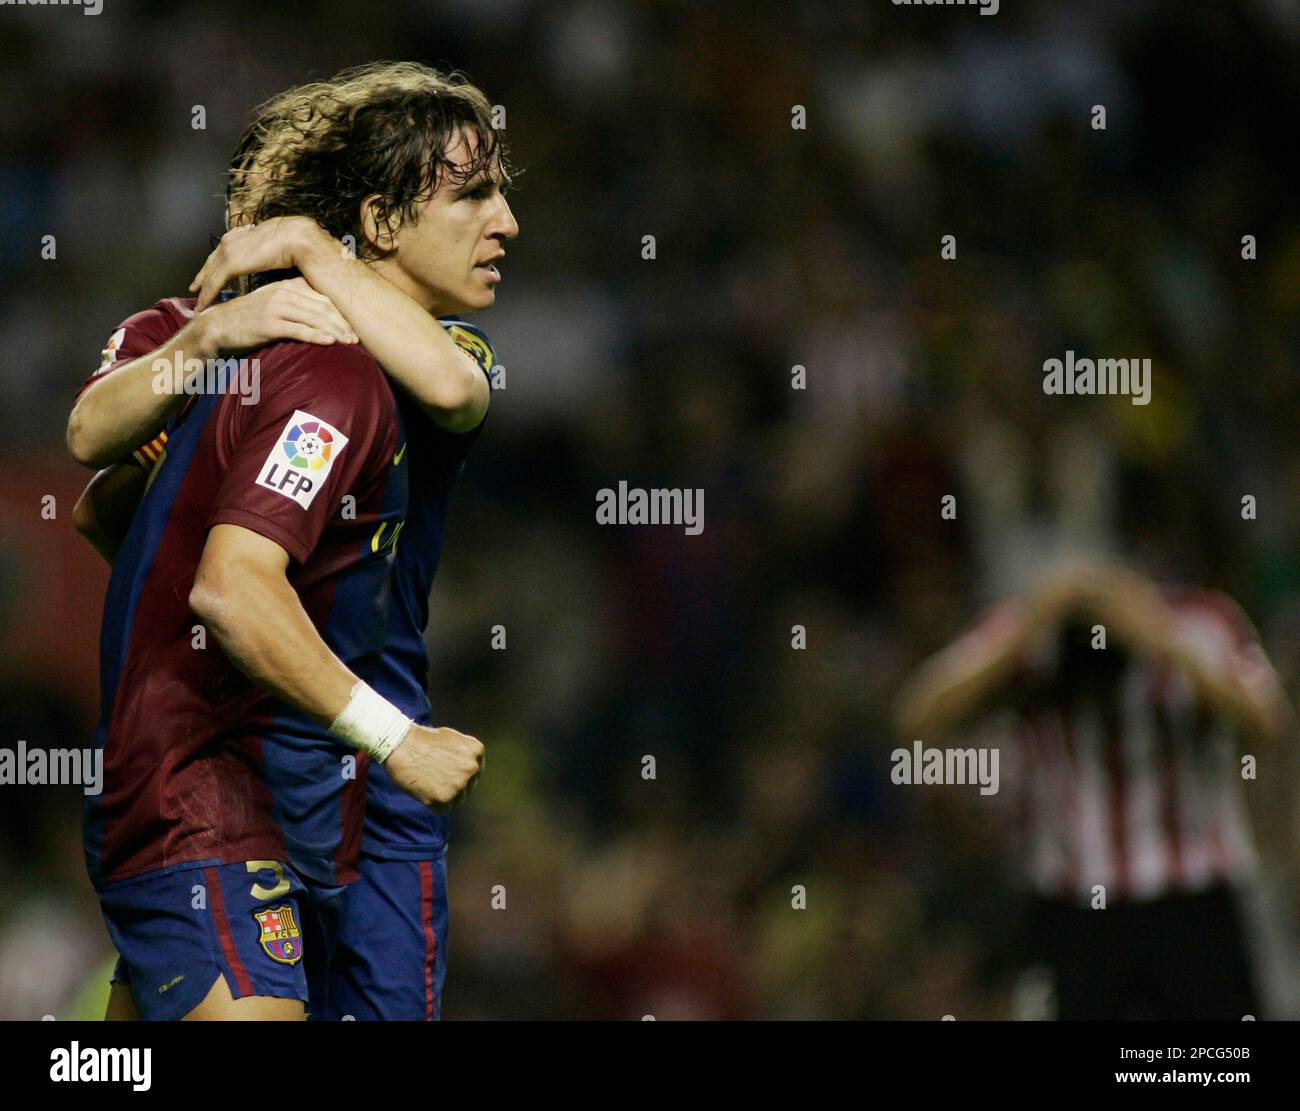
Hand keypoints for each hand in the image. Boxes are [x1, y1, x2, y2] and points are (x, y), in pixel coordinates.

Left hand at [190, 217, 337, 310]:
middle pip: (212, 261)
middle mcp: (232, 240)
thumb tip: (282, 265)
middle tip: (195, 287)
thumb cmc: (300, 245)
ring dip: (203, 290)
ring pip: (210, 275)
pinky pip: (214, 284)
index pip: (225, 251)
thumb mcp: (283, 250)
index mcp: (244, 235)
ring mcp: (229, 251)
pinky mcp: (231, 263)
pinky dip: (207, 297)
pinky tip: (202, 308)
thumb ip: (275, 256)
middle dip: (204, 275)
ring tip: (197, 304)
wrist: (301, 239)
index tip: (212, 272)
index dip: (218, 263)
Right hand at [193, 277, 356, 353]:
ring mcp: (275, 307)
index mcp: (287, 286)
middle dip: (343, 323)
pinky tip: (329, 343)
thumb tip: (323, 315)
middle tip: (358, 339)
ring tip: (350, 343)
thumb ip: (296, 305)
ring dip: (335, 331)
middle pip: (322, 307)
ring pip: (314, 318)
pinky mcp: (268, 323)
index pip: (322, 296)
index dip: (342, 312)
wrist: (218, 327)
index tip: (356, 326)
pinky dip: (315, 336)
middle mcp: (283, 292)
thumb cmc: (249, 320)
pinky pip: (298, 330)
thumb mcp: (274, 305)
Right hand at [383, 724, 484, 813]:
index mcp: (476, 750)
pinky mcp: (445, 798)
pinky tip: (424, 791)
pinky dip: (434, 805)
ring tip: (427, 783)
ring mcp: (459, 784)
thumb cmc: (421, 740)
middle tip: (433, 778)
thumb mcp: (452, 738)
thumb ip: (465, 753)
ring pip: (457, 800)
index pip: (474, 773)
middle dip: (453, 786)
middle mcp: (472, 768)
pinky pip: (444, 809)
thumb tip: (471, 767)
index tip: (445, 773)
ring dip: (444, 797)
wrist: (399, 743)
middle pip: (467, 788)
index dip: (459, 775)